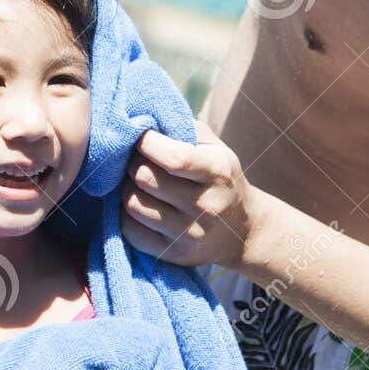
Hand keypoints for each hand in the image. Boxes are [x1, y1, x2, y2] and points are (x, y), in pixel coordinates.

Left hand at [120, 118, 257, 268]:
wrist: (243, 230)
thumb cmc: (221, 178)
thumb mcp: (216, 148)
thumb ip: (183, 127)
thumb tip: (142, 115)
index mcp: (218, 173)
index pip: (172, 157)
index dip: (146, 142)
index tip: (141, 136)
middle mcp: (205, 206)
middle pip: (144, 178)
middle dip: (132, 162)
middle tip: (135, 159)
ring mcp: (189, 233)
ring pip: (132, 203)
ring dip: (126, 187)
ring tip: (136, 181)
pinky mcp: (173, 254)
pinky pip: (130, 229)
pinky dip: (126, 213)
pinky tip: (139, 203)